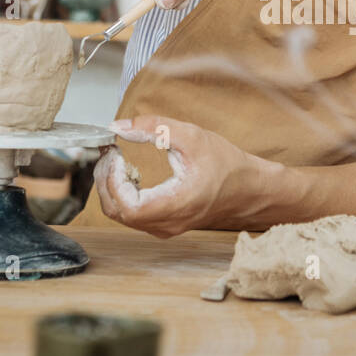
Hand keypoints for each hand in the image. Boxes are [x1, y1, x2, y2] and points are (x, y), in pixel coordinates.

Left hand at [94, 116, 263, 237]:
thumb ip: (154, 127)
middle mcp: (168, 223)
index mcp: (177, 204)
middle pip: (118, 212)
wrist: (249, 188)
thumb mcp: (192, 136)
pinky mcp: (164, 225)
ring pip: (122, 216)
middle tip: (109, 154)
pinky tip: (129, 173)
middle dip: (106, 181)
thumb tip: (118, 127)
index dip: (113, 181)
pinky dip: (122, 195)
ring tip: (117, 161)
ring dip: (112, 188)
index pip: (128, 206)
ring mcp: (165, 228)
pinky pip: (133, 216)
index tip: (115, 155)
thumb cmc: (226, 164)